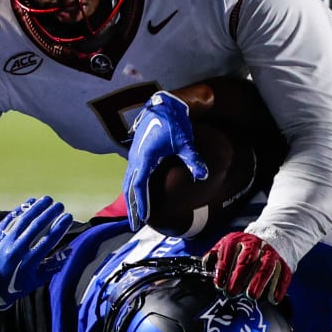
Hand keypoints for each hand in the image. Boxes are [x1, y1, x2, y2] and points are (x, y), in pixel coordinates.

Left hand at [0, 196, 72, 311]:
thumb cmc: (18, 285)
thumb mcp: (37, 280)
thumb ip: (53, 266)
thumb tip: (68, 250)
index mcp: (27, 263)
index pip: (46, 241)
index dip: (59, 228)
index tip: (68, 217)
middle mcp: (15, 250)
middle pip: (34, 227)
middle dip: (49, 214)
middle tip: (60, 205)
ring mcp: (5, 242)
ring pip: (22, 220)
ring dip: (36, 208)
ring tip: (48, 199)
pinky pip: (10, 219)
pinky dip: (21, 209)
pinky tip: (30, 202)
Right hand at [123, 91, 207, 230]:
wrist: (163, 106)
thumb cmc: (174, 123)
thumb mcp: (184, 142)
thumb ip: (192, 159)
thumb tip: (203, 175)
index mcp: (145, 157)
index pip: (140, 185)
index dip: (141, 203)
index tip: (143, 218)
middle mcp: (136, 158)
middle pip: (129, 187)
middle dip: (131, 207)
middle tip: (133, 225)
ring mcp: (134, 155)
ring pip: (128, 182)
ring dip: (130, 198)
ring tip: (133, 215)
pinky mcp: (137, 153)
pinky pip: (131, 175)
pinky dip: (131, 188)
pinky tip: (136, 195)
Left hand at [204, 231, 291, 302]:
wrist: (270, 237)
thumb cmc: (243, 248)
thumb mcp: (227, 246)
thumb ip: (215, 255)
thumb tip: (206, 266)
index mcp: (238, 240)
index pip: (228, 252)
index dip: (223, 269)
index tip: (219, 284)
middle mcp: (255, 244)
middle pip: (247, 260)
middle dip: (239, 277)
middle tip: (232, 293)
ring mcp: (270, 253)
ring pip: (266, 267)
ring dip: (259, 282)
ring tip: (252, 296)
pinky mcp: (283, 262)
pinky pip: (283, 274)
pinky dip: (278, 288)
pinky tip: (273, 299)